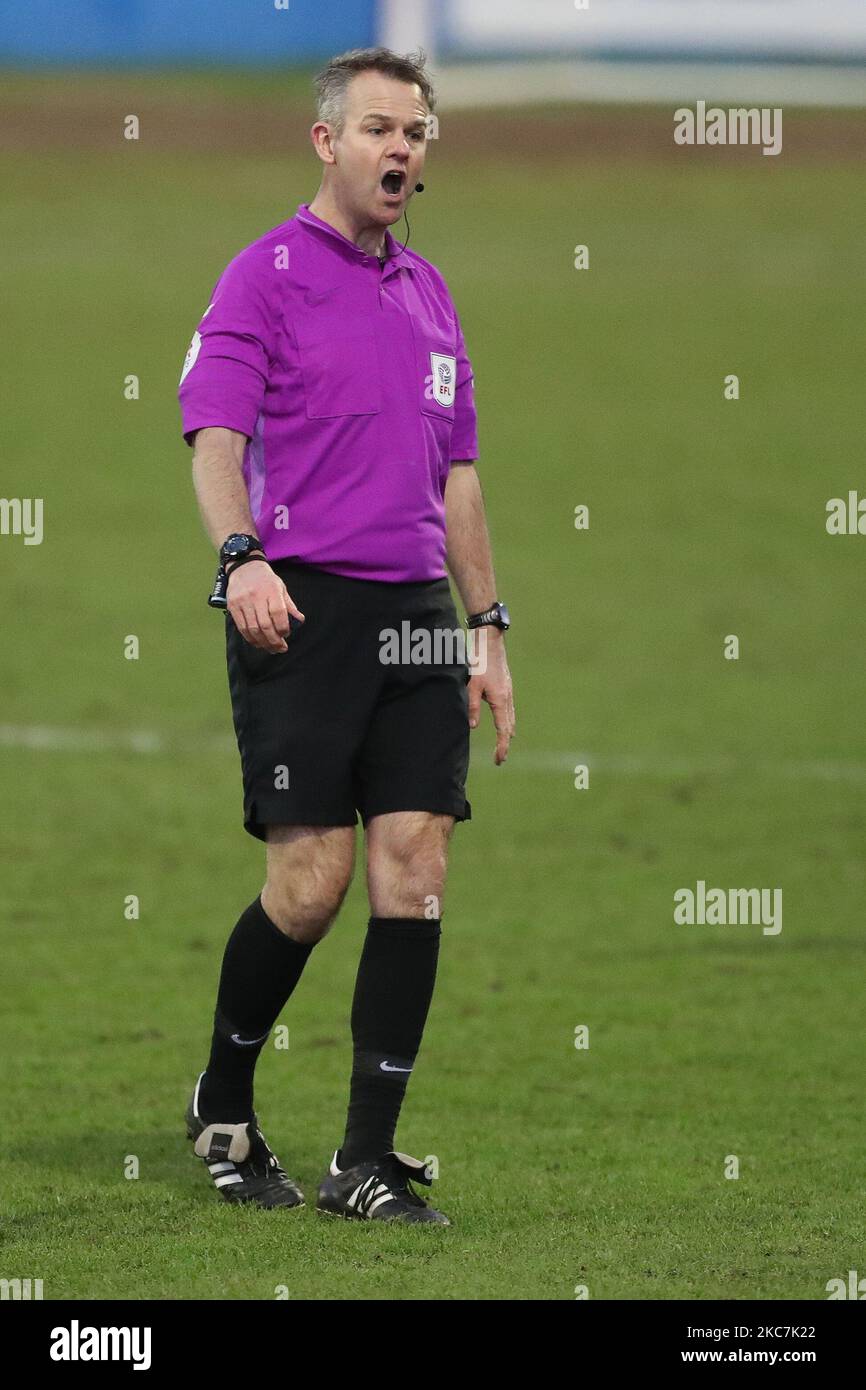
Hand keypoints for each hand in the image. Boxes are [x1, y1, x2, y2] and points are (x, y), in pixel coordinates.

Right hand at [227, 560, 304, 652]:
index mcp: (271, 590)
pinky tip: (258, 643)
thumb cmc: (266, 580)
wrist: (244, 567)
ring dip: (263, 643)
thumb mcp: (280, 588)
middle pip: (265, 625)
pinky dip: (251, 639)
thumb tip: (299, 621)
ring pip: (253, 629)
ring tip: (271, 648)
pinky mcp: (233, 606)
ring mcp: (243, 602)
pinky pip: (242, 628)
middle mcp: (256, 596)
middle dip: (274, 641)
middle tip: (281, 648)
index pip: (278, 613)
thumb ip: (289, 605)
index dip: (283, 628)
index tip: (286, 634)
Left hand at [467, 629, 514, 764]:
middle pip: (509, 727)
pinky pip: (508, 708)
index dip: (501, 747)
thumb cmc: (480, 662)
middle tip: (500, 758)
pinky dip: (507, 719)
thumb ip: (471, 706)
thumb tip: (472, 726)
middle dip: (505, 743)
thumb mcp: (471, 685)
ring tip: (503, 743)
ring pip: (510, 717)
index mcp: (500, 701)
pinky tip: (503, 718)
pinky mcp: (505, 686)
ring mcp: (508, 692)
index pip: (503, 731)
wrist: (490, 642)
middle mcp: (507, 698)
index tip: (499, 760)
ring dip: (507, 732)